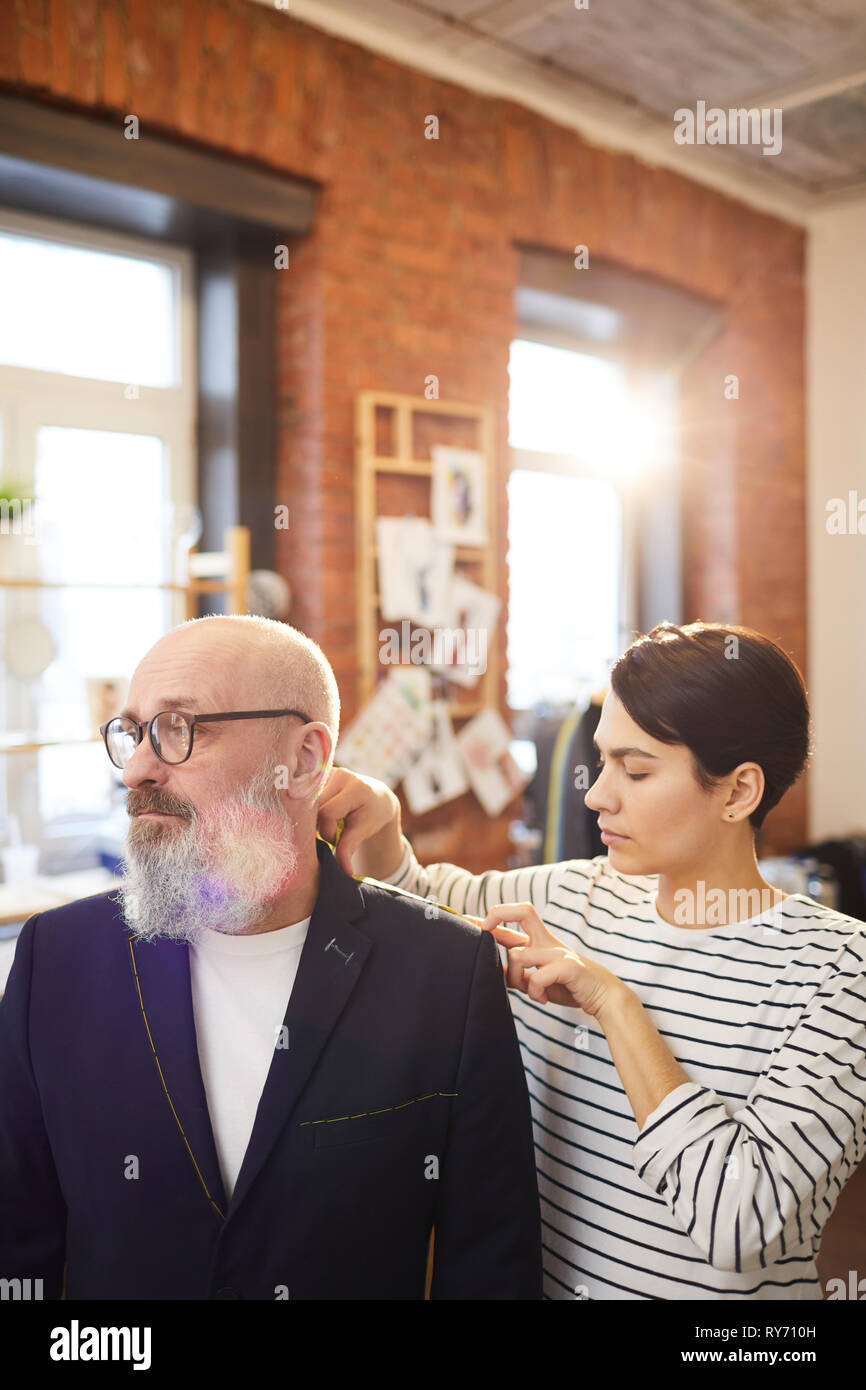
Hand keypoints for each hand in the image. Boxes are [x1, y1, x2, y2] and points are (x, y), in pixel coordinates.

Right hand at [317, 767, 402, 876]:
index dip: (329, 831)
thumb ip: (350, 848)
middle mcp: (340, 774)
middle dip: (319, 825)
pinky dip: (310, 808)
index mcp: (355, 787)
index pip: (328, 813)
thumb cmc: (372, 815)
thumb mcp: (364, 831)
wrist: (377, 797)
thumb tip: (345, 872)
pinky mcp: (317, 774)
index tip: (338, 838)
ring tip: (329, 821)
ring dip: (314, 817)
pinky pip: (305, 795)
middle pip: (314, 807)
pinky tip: (319, 813)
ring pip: (307, 802)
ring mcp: (327, 771)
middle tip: (332, 831)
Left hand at [466, 902, 629, 1017]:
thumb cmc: (567, 984)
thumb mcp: (536, 977)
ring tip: (529, 991)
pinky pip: (538, 976)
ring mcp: (558, 952)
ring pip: (519, 954)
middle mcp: (546, 941)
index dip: (489, 917)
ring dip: (514, 978)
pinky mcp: (568, 967)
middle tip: (483, 929)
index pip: (513, 918)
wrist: (601, 995)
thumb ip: (515, 973)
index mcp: (538, 940)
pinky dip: (535, 991)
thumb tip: (488, 971)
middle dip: (498, 914)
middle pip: (524, 910)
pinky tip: (541, 998)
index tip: (467, 920)